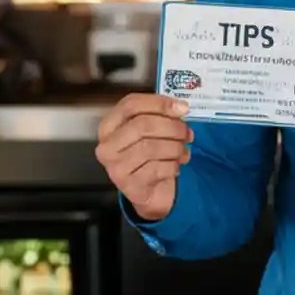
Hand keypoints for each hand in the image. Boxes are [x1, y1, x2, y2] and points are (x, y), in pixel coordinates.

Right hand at [96, 93, 193, 221]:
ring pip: (151, 147)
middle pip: (142, 125)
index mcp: (109, 126)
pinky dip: (173, 166)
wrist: (152, 191)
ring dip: (176, 148)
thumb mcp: (152, 132)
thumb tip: (180, 107)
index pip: (130, 104)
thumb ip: (161, 115)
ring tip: (183, 151)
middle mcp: (107, 146)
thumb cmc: (152, 157)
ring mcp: (115, 167)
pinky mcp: (129, 185)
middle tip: (187, 133)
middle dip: (172, 127)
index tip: (182, 108)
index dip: (160, 103)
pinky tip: (175, 166)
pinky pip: (157, 169)